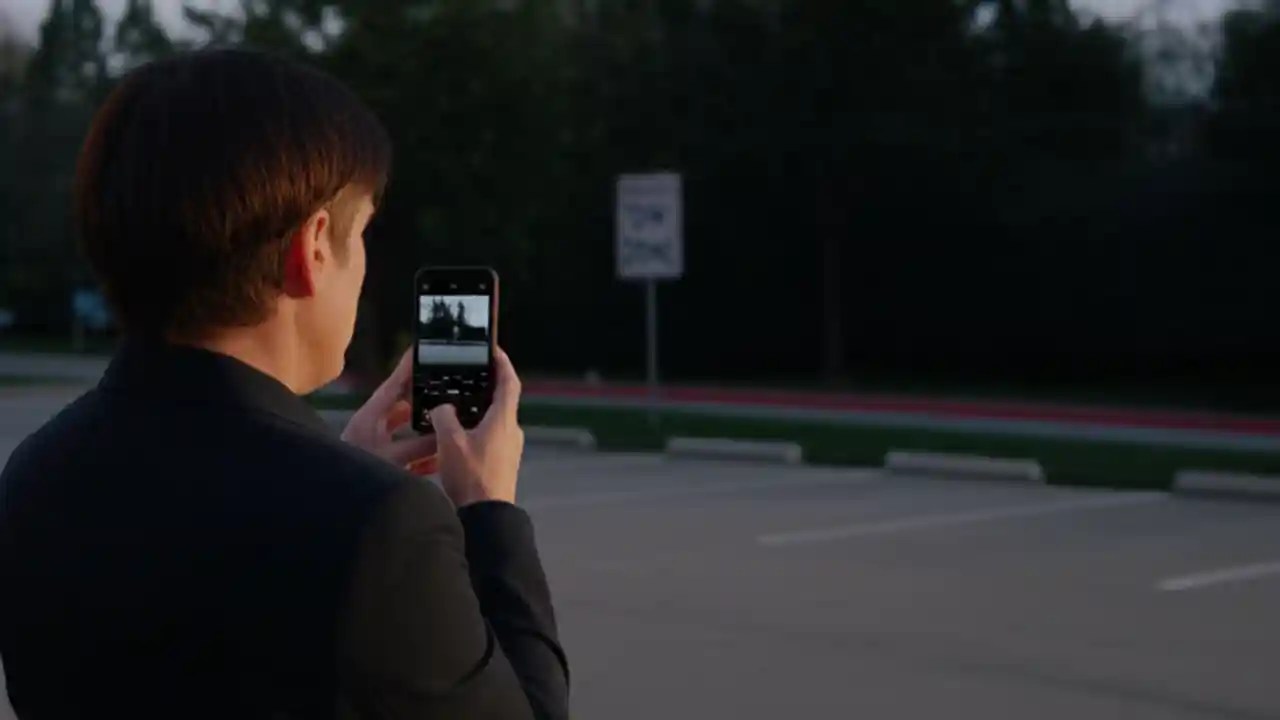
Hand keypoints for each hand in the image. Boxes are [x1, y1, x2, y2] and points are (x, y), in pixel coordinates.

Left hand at [341, 349, 438, 474]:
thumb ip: (420, 446)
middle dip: (422, 397)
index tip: (421, 350)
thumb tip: (445, 434)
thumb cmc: (356, 473)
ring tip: (447, 418)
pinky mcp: (379, 464)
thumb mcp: (391, 458)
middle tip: (445, 386)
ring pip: (405, 430)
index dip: (406, 368)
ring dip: (423, 426)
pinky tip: (440, 458)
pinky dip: (422, 455)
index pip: (392, 385)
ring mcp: (375, 446)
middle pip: (401, 405)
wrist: (335, 501)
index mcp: (370, 417)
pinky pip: (405, 454)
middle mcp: (372, 428)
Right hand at [431, 347, 524, 506]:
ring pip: (495, 419)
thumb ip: (443, 417)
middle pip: (502, 399)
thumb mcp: (449, 441)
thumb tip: (442, 408)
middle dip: (487, 385)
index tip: (493, 351)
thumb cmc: (471, 477)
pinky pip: (491, 436)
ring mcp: (509, 448)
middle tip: (470, 375)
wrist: (487, 516)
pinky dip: (477, 428)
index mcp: (503, 420)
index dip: (502, 363)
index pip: (509, 381)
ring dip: (480, 408)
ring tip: (458, 404)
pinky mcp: (503, 462)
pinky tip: (458, 435)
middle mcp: (511, 431)